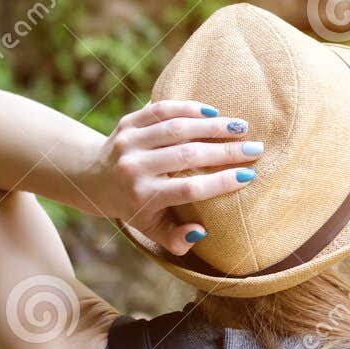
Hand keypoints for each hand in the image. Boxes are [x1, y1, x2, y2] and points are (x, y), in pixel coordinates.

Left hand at [84, 101, 262, 255]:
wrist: (94, 179)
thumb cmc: (134, 207)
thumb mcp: (151, 230)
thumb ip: (175, 240)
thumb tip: (200, 233)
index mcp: (143, 197)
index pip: (188, 189)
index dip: (220, 182)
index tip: (249, 176)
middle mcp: (134, 168)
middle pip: (187, 156)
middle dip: (226, 152)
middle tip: (256, 148)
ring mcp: (129, 142)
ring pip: (177, 128)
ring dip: (213, 126)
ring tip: (241, 127)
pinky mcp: (128, 122)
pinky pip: (161, 110)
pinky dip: (187, 108)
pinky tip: (212, 112)